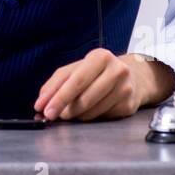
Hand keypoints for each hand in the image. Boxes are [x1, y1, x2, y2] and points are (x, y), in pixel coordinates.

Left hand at [34, 49, 174, 122]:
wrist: (133, 77)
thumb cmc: (98, 73)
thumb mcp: (77, 69)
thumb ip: (57, 83)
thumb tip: (41, 102)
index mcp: (100, 57)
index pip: (76, 80)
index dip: (58, 96)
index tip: (43, 108)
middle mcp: (116, 70)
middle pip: (84, 97)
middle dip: (64, 108)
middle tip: (51, 116)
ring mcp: (125, 89)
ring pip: (92, 110)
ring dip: (76, 115)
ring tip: (71, 112)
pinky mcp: (129, 105)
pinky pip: (102, 117)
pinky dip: (90, 117)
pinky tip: (89, 111)